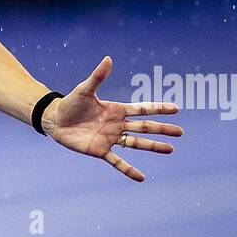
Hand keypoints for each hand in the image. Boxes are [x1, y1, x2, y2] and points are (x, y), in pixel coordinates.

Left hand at [45, 55, 183, 182]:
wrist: (56, 121)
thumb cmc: (71, 103)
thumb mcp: (85, 89)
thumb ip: (98, 77)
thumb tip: (108, 58)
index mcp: (117, 110)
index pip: (142, 109)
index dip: (158, 108)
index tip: (175, 109)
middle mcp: (117, 125)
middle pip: (144, 127)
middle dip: (162, 129)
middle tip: (180, 132)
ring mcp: (110, 139)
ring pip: (136, 143)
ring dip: (153, 147)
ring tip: (170, 149)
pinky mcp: (100, 151)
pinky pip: (117, 162)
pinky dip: (128, 170)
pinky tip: (141, 177)